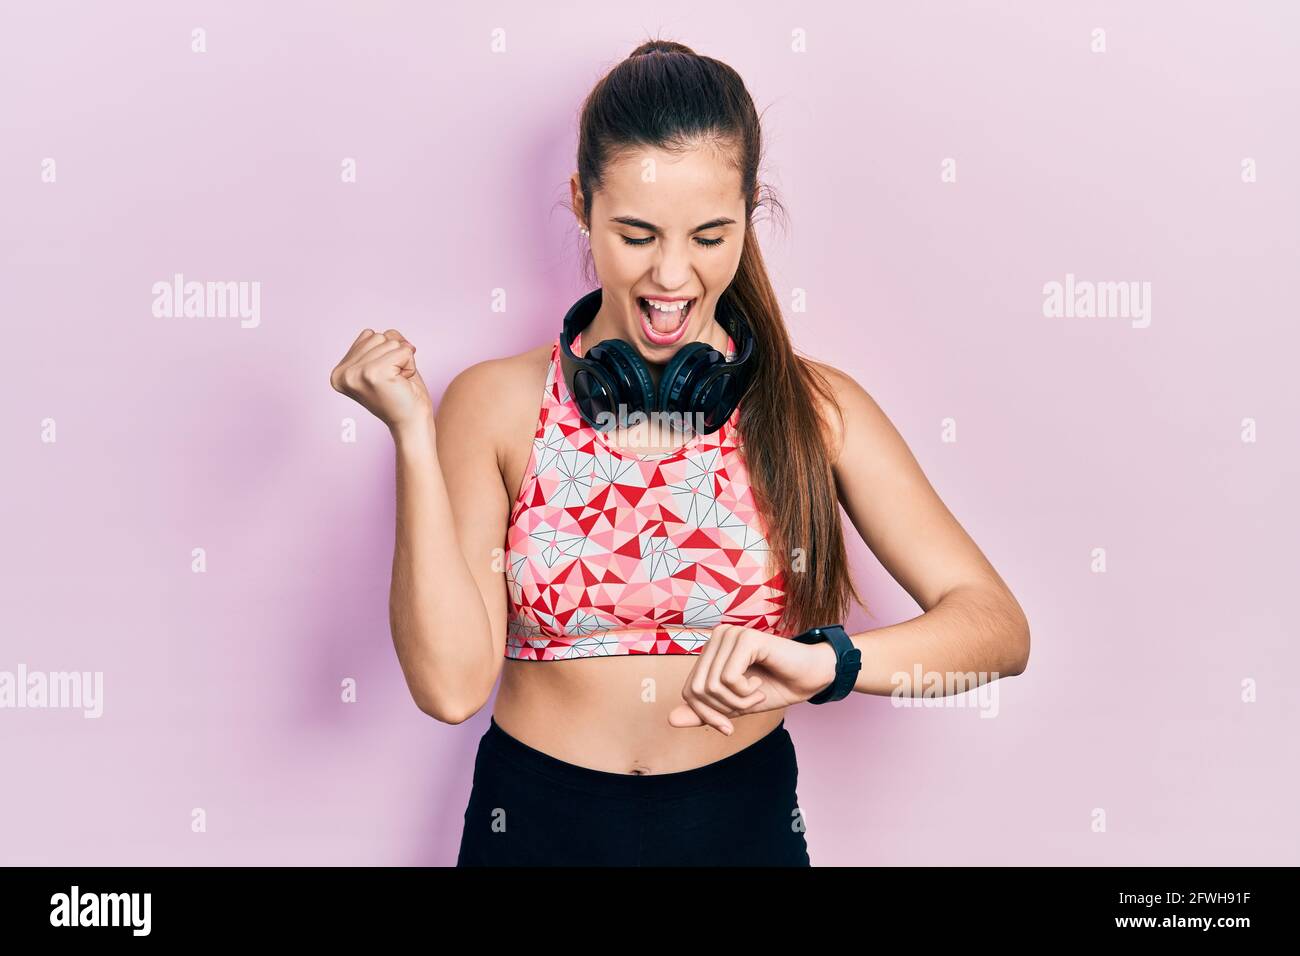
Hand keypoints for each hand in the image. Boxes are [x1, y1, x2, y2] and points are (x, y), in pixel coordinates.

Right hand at [329, 328, 431, 430]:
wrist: (412, 423)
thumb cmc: (402, 394)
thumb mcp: (386, 361)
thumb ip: (382, 342)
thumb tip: (391, 334)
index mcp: (340, 371)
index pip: (369, 335)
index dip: (386, 352)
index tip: (385, 378)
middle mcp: (342, 373)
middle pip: (379, 336)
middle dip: (395, 355)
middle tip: (393, 381)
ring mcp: (355, 373)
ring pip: (391, 341)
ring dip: (403, 361)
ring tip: (397, 382)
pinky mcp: (373, 374)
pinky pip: (403, 351)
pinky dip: (410, 365)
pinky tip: (403, 383)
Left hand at [668, 624, 838, 734]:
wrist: (810, 678)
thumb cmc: (774, 687)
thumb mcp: (734, 706)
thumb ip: (704, 712)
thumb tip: (670, 720)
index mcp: (710, 650)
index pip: (688, 692)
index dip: (706, 716)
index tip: (728, 726)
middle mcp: (716, 637)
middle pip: (697, 690)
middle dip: (722, 709)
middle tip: (749, 704)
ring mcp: (730, 634)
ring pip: (712, 686)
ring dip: (738, 702)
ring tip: (757, 693)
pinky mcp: (745, 638)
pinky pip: (729, 678)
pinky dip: (746, 693)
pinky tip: (760, 683)